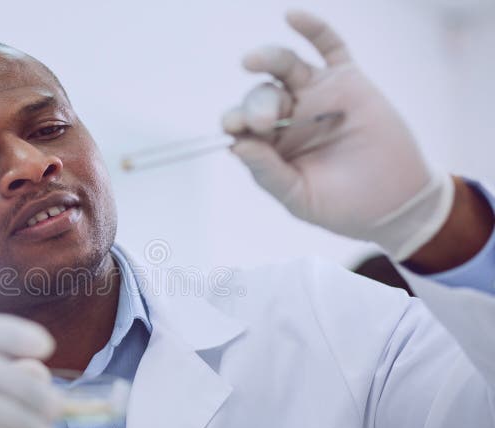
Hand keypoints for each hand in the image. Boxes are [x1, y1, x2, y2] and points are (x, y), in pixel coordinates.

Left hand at [224, 10, 454, 260]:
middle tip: (265, 121)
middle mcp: (288, 116)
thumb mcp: (299, 197)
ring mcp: (316, 95)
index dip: (234, 121)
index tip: (234, 126)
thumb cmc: (342, 205)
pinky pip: (329, 47)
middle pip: (260, 95)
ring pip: (285, 66)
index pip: (242, 124)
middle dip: (257, 105)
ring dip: (267, 59)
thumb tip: (236, 146)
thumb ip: (268, 172)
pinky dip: (312, 29)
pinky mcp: (347, 81)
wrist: (395, 203)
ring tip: (252, 60)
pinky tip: (292, 16)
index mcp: (270, 144)